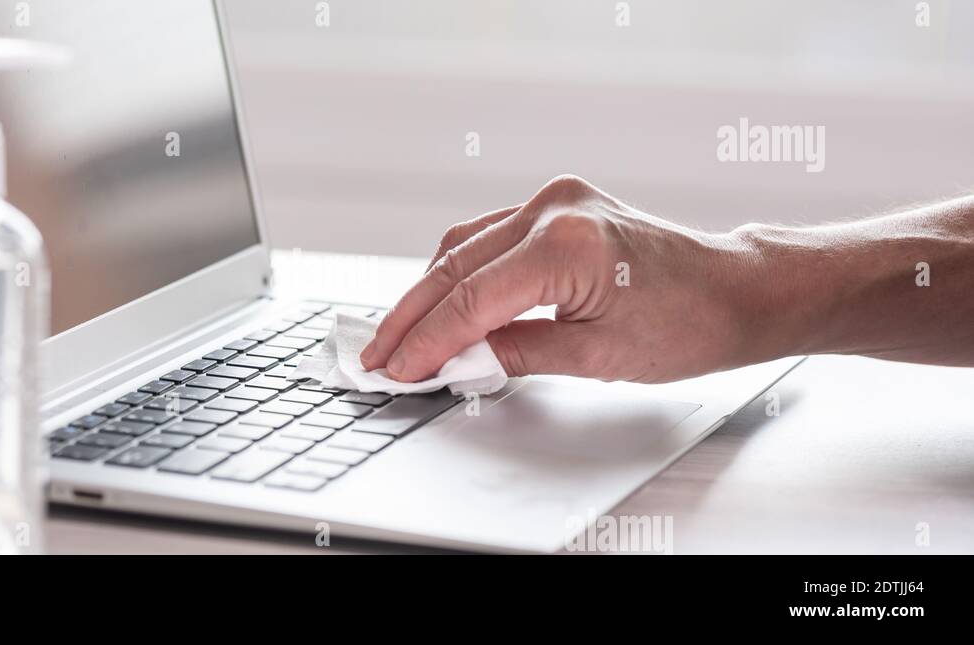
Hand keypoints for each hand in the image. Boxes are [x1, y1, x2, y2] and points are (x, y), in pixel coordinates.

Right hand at [360, 175, 755, 383]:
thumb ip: (515, 354)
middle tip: (378, 355)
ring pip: (463, 246)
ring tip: (400, 337)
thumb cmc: (688, 323)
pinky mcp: (557, 205)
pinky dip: (459, 272)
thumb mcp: (597, 356)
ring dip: (428, 292)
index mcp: (567, 244)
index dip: (427, 341)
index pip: (472, 299)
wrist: (734, 291)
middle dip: (411, 316)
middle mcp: (555, 208)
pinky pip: (487, 237)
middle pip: (454, 266)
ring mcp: (554, 200)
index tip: (396, 370)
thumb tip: (457, 362)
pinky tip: (439, 304)